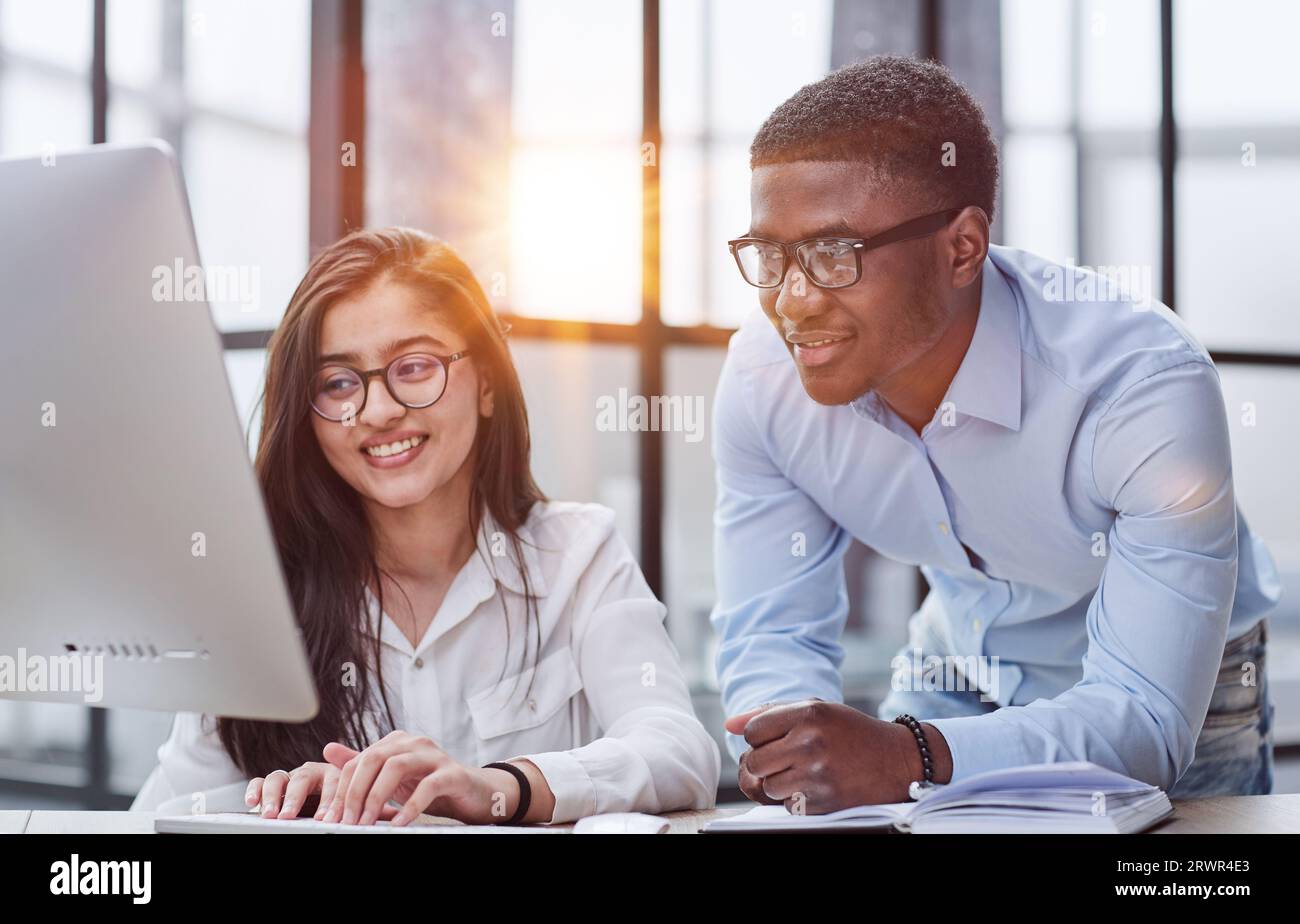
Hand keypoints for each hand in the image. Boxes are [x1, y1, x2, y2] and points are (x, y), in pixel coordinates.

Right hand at [245, 761, 397, 820]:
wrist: (331, 802)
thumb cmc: (349, 802)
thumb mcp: (361, 802)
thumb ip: (371, 804)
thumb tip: (394, 814)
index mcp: (335, 772)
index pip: (332, 779)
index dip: (328, 799)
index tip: (325, 818)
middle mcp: (311, 772)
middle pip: (302, 777)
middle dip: (295, 798)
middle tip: (290, 816)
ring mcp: (291, 777)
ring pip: (279, 778)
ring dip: (274, 796)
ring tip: (271, 814)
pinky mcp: (274, 786)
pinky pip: (260, 782)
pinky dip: (255, 790)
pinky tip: (253, 803)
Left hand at [317, 730, 526, 826]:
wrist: (474, 793)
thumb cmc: (431, 786)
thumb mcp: (393, 777)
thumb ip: (363, 764)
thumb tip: (328, 749)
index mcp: (396, 742)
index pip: (359, 761)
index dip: (342, 790)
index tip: (331, 818)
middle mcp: (414, 742)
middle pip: (374, 759)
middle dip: (355, 792)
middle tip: (346, 822)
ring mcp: (435, 756)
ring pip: (396, 766)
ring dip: (376, 797)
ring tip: (366, 823)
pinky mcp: (453, 773)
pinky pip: (428, 786)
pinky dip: (410, 806)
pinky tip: (399, 823)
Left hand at [725, 699, 951, 813]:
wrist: (896, 760)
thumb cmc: (849, 731)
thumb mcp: (815, 709)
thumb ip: (770, 713)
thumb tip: (729, 724)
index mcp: (808, 714)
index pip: (752, 731)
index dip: (759, 737)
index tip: (776, 738)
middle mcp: (811, 743)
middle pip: (754, 762)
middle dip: (764, 762)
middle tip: (784, 758)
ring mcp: (818, 775)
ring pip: (767, 787)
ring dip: (778, 782)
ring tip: (801, 771)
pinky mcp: (824, 802)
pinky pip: (786, 806)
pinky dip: (794, 799)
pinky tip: (814, 785)